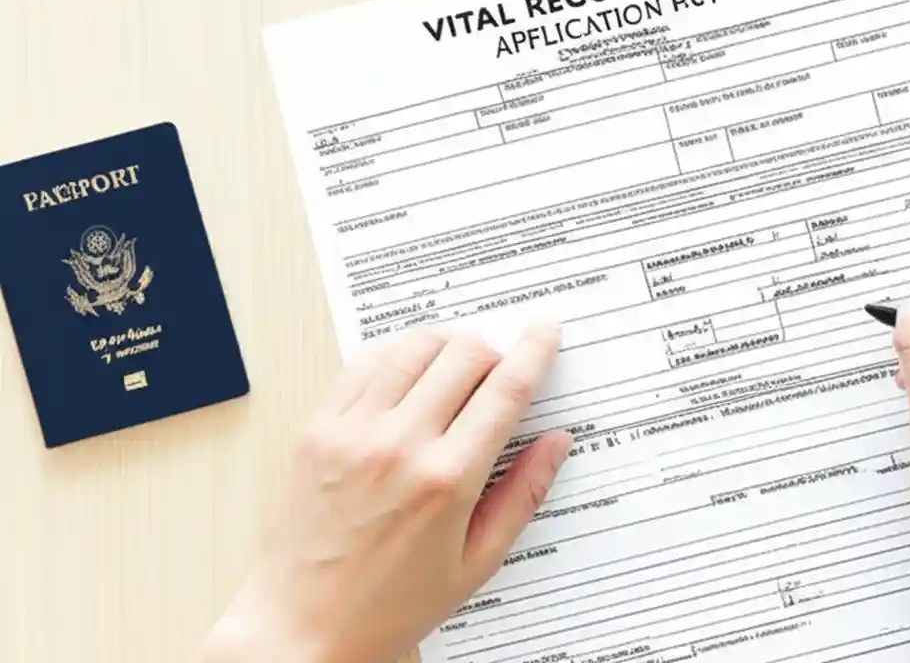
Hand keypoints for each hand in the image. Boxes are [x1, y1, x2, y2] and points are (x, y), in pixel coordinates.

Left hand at [195, 325, 572, 662]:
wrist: (301, 628)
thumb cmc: (388, 608)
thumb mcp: (475, 563)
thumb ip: (522, 495)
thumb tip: (555, 443)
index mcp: (447, 481)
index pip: (505, 390)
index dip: (533, 352)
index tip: (545, 333)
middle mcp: (399, 446)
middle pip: (463, 354)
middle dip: (492, 349)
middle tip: (499, 367)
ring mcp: (352, 433)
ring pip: (412, 347)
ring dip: (445, 344)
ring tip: (456, 364)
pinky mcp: (317, 430)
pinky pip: (362, 365)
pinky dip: (394, 356)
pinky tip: (407, 373)